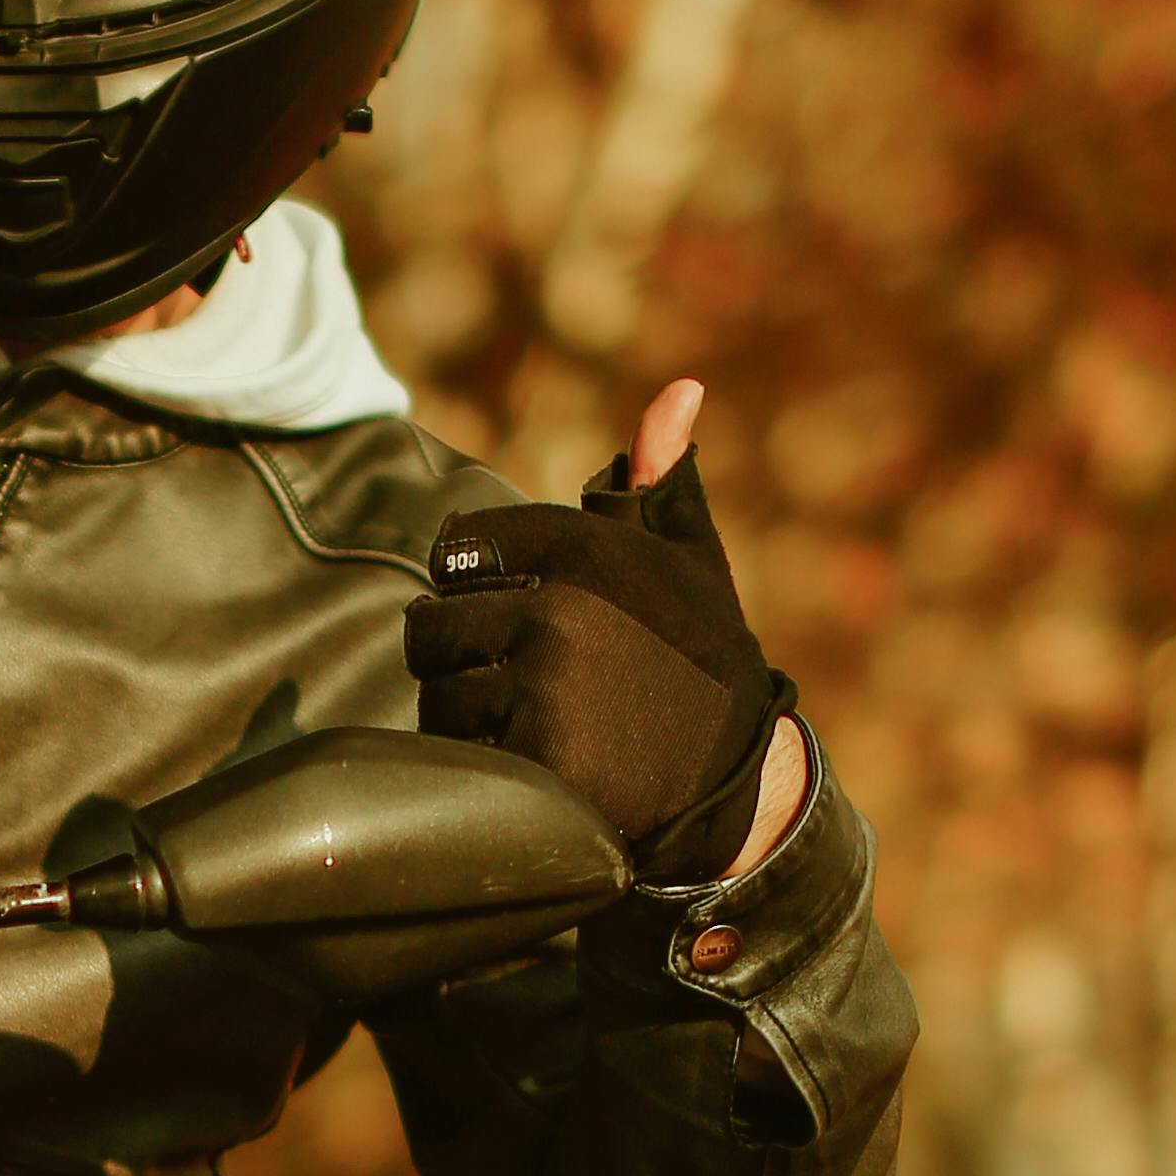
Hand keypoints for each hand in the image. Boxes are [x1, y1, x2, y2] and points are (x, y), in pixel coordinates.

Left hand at [403, 371, 800, 881]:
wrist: (742, 786)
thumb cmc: (705, 665)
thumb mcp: (693, 565)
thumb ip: (662, 481)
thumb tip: (679, 389)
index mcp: (588, 549)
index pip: (461, 547)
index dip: (476, 585)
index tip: (516, 614)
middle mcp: (561, 606)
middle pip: (432, 621)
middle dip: (461, 653)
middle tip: (522, 681)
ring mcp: (543, 684)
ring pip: (436, 689)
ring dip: (464, 712)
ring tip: (530, 723)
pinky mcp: (532, 756)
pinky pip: (454, 747)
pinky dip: (477, 760)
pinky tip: (531, 763)